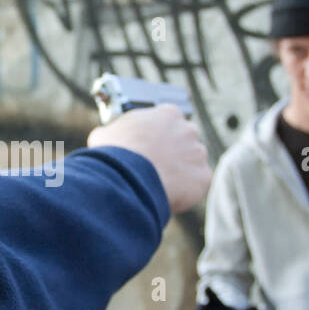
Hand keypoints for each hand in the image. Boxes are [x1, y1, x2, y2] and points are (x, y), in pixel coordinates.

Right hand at [87, 104, 210, 213]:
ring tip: (159, 185)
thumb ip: (113, 133)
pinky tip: (168, 195)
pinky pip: (197, 185)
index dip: (159, 136)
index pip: (169, 122)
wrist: (127, 178)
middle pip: (185, 142)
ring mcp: (198, 153)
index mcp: (167, 114)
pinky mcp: (203, 177)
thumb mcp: (104, 135)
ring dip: (181, 172)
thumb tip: (104, 139)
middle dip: (174, 153)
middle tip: (156, 167)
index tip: (151, 147)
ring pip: (193, 164)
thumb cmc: (114, 153)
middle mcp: (188, 129)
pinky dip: (186, 192)